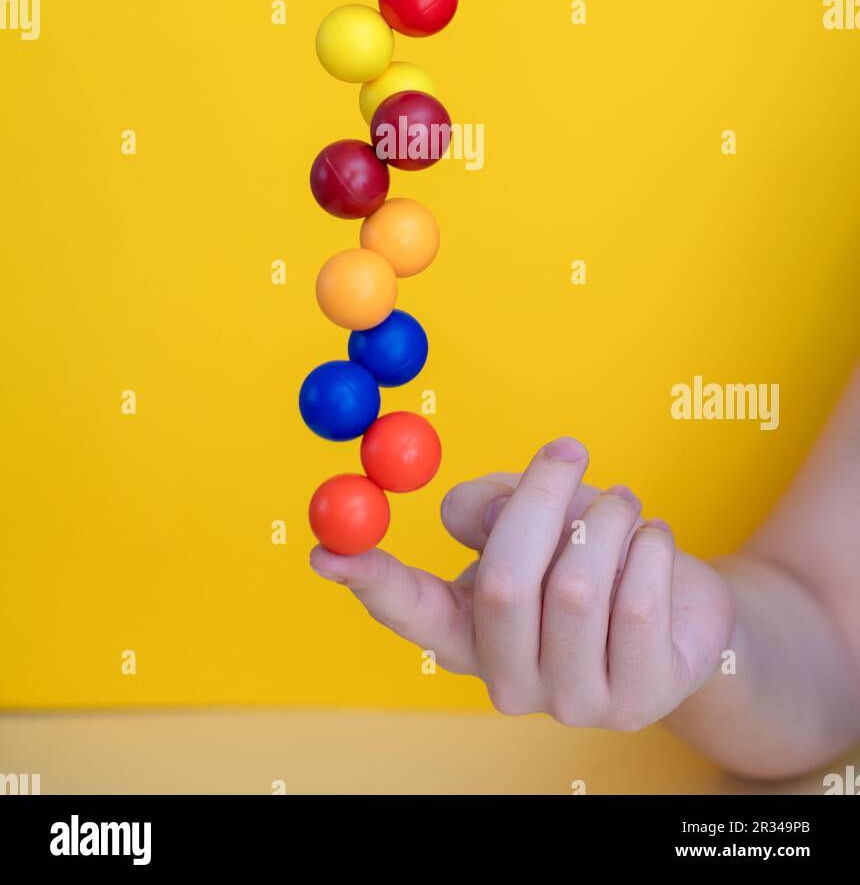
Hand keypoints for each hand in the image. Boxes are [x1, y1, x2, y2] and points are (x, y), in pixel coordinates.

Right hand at [310, 438, 735, 729]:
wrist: (680, 604)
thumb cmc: (591, 550)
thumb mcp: (535, 514)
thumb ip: (493, 506)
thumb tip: (468, 514)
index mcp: (467, 631)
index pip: (406, 611)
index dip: (366, 579)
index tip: (327, 549)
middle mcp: (508, 678)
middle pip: (504, 584)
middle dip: (540, 501)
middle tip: (566, 449)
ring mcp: (571, 700)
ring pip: (576, 585)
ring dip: (607, 519)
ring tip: (623, 507)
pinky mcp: (636, 700)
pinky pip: (636, 601)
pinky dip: (649, 546)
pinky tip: (652, 543)